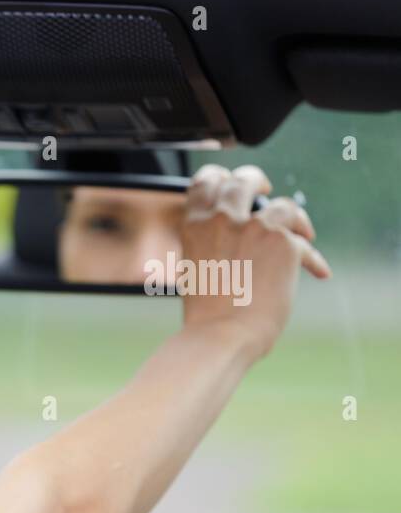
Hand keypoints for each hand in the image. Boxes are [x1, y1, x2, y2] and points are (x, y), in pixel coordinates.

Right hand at [179, 164, 330, 359]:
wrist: (222, 335)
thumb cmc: (206, 314)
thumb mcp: (196, 268)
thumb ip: (210, 245)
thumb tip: (238, 241)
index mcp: (195, 226)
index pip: (204, 183)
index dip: (219, 177)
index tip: (229, 181)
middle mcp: (223, 220)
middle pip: (244, 180)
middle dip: (256, 181)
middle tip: (264, 191)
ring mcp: (256, 229)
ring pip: (283, 204)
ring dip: (293, 215)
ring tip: (299, 227)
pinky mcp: (286, 244)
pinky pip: (304, 243)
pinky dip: (311, 257)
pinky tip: (317, 271)